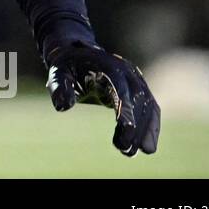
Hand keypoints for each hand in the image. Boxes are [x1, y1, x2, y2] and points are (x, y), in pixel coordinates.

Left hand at [44, 40, 160, 156]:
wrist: (79, 56)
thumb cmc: (67, 68)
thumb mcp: (57, 75)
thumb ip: (59, 88)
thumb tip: (63, 106)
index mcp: (107, 66)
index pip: (120, 88)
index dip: (125, 108)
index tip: (126, 130)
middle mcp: (126, 71)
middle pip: (138, 99)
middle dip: (135, 125)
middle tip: (126, 150)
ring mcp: (136, 79)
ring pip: (148, 105)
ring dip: (145, 130)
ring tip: (136, 152)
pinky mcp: (140, 89)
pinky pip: (151, 108)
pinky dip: (151, 127)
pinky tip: (147, 146)